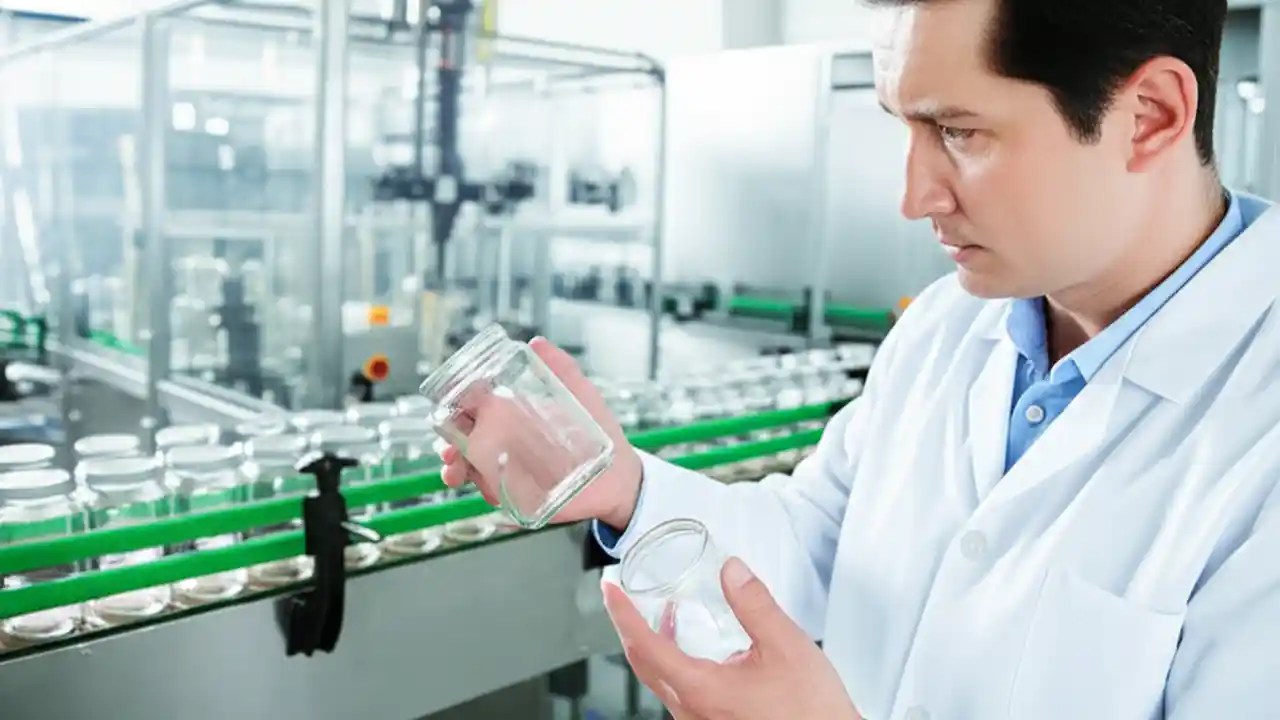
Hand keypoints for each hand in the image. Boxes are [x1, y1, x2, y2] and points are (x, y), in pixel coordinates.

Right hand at [437, 337, 643, 529]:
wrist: (620, 478)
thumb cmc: (599, 434)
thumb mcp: (581, 395)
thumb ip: (561, 369)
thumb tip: (536, 342)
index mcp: (513, 415)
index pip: (474, 406)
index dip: (457, 404)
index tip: (451, 402)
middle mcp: (506, 440)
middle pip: (463, 438)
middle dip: (447, 441)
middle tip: (447, 446)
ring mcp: (510, 468)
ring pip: (470, 466)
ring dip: (455, 468)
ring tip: (455, 472)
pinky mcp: (519, 495)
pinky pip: (492, 493)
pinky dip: (483, 491)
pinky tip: (485, 490)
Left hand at [603, 557, 860, 719]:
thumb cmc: (812, 712)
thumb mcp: (786, 646)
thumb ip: (754, 604)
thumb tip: (731, 571)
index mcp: (700, 690)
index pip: (644, 645)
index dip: (622, 613)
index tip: (609, 589)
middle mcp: (691, 712)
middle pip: (643, 665)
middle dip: (629, 626)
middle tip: (622, 597)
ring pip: (660, 681)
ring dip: (652, 645)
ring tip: (661, 615)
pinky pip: (678, 693)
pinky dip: (673, 664)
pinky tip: (692, 650)